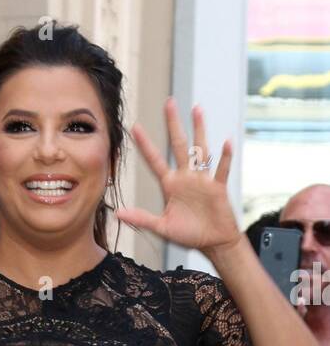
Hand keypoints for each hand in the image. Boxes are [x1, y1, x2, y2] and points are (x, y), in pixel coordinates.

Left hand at [117, 99, 241, 253]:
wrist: (213, 242)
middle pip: (178, 145)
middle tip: (169, 103)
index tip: (134, 127)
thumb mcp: (162, 227)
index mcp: (170, 184)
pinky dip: (224, 157)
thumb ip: (141, 218)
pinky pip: (221, 169)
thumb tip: (118, 214)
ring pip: (200, 149)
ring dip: (199, 129)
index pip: (155, 160)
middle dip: (173, 124)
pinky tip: (226, 141)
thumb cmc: (189, 234)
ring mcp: (202, 179)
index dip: (145, 145)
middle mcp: (186, 177)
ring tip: (197, 109)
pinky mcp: (217, 187)